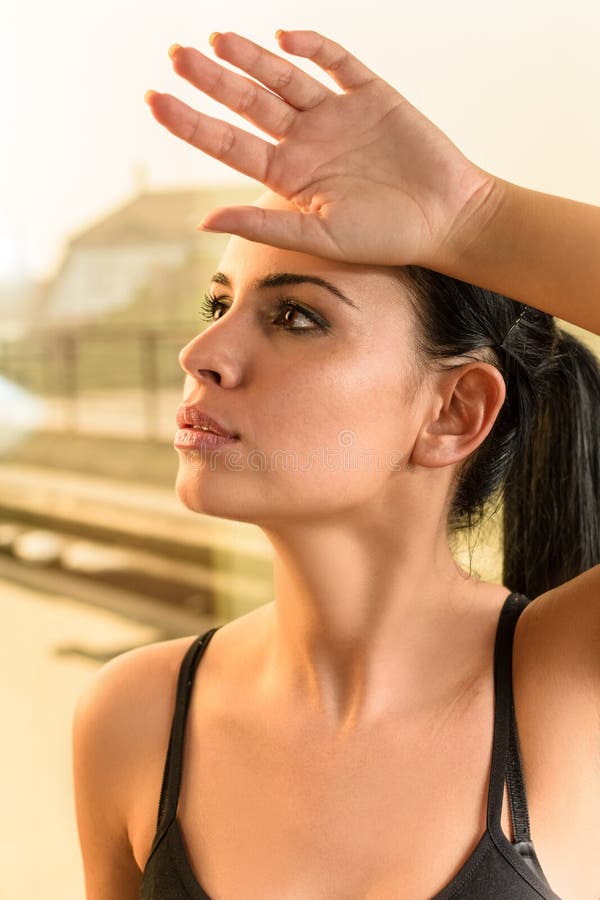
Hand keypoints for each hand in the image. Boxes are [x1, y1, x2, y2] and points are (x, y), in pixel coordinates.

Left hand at [145, 30, 498, 267]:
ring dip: (252, 58)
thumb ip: (262, 224)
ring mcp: (336, 116)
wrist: (447, 219)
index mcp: (288, 177)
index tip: (154, 101)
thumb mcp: (318, 238)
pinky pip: (337, 63)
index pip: (228, 143)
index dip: (191, 122)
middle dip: (211, 79)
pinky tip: (285, 38)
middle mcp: (306, 142)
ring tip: (215, 39)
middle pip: (248, 102)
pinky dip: (314, 47)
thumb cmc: (385, 238)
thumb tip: (203, 219)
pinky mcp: (371, 95)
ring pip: (285, 77)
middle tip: (174, 54)